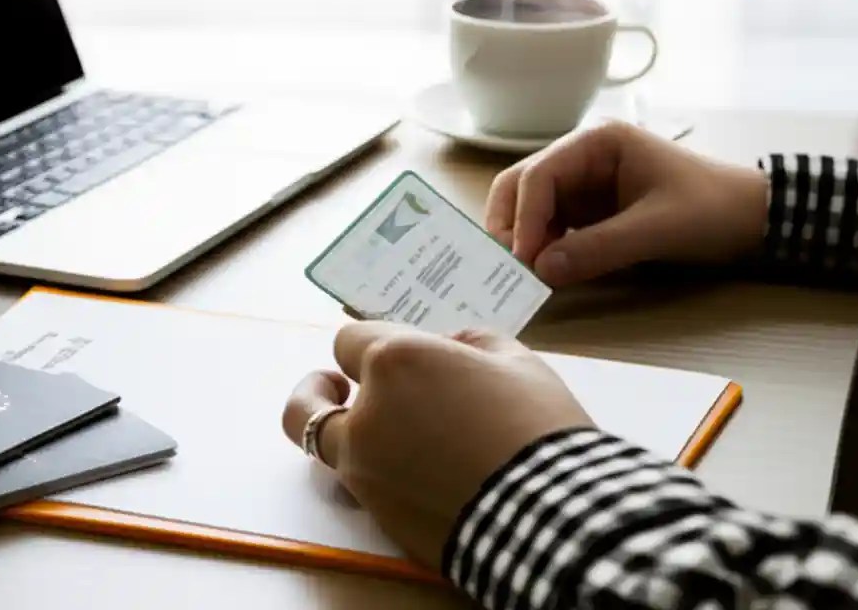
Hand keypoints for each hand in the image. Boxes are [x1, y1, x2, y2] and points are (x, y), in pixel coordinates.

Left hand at [281, 321, 592, 567]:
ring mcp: (365, 471)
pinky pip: (365, 487)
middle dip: (315, 392)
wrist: (550, 516)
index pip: (350, 341)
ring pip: (329, 450)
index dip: (372, 344)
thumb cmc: (536, 425)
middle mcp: (364, 416)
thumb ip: (470, 344)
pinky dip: (381, 474)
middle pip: (307, 405)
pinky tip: (421, 472)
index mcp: (394, 363)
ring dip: (350, 436)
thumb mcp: (515, 362)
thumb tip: (450, 349)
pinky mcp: (380, 516)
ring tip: (389, 435)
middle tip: (333, 389)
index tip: (392, 351)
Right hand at [485, 121, 769, 285]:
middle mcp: (581, 158)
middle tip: (505, 265)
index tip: (521, 259)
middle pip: (522, 186)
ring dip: (521, 238)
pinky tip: (542, 273)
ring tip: (521, 273)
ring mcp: (583, 185)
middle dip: (509, 223)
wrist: (756, 219)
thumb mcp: (658, 229)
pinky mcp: (590, 212)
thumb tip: (541, 270)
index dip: (524, 217)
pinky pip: (551, 228)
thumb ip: (599, 248)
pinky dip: (541, 249)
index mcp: (596, 142)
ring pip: (530, 208)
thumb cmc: (712, 209)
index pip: (539, 175)